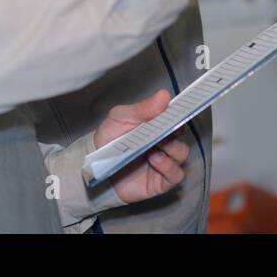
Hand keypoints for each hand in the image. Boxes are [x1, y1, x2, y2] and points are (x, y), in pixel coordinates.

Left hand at [94, 89, 189, 203]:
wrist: (95, 168)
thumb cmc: (109, 139)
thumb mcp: (120, 118)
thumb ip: (142, 109)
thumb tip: (164, 95)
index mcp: (156, 124)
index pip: (176, 115)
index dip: (180, 112)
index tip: (179, 109)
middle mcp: (164, 141)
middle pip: (180, 133)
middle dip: (173, 130)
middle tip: (161, 129)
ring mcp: (164, 161)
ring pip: (182, 153)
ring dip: (171, 149)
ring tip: (153, 149)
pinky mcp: (162, 180)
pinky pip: (176, 174)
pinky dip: (168, 166)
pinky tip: (155, 160)